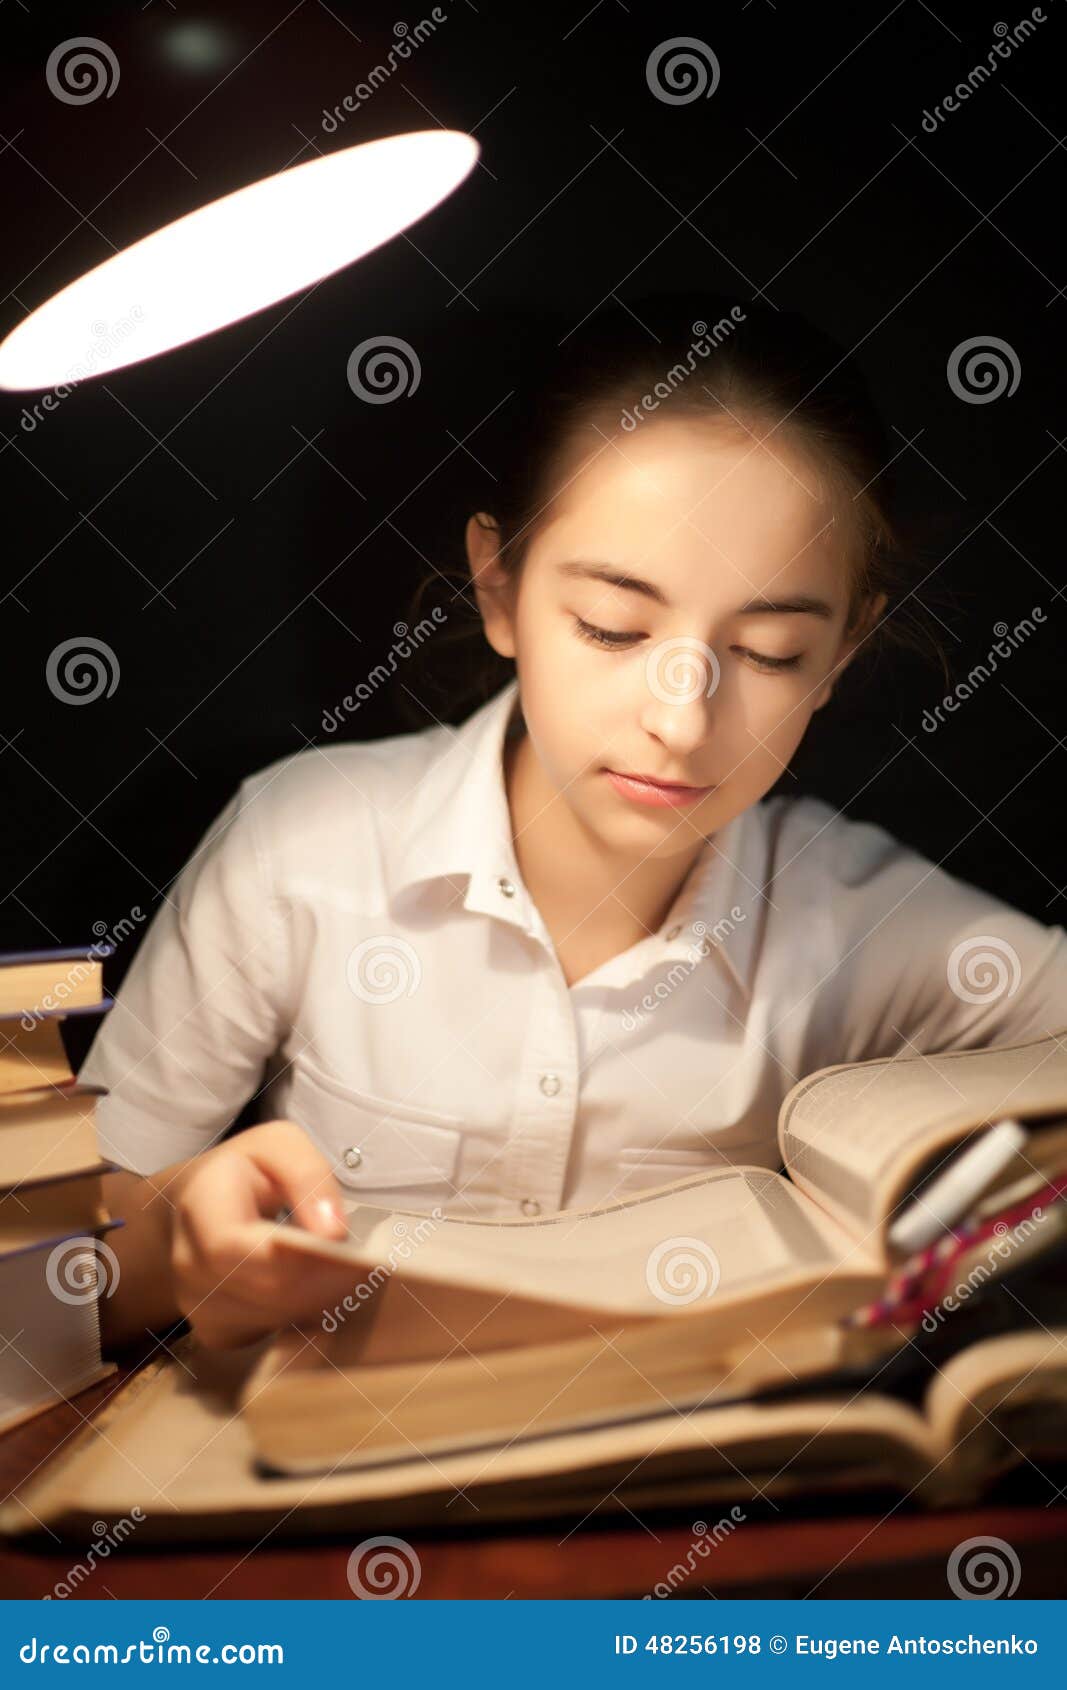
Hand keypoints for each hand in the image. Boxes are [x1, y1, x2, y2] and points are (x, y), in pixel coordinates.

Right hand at [168, 1118, 360, 1349]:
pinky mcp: (215, 1330)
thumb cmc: (246, 1169)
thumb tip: (332, 1232)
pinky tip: (311, 1285)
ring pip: (274, 1316)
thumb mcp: (279, 1145)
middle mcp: (188, 1261)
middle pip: (266, 1288)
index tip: (345, 1241)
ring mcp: (196, 1303)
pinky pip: (269, 1331)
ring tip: (340, 1266)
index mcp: (199, 1204)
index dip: (295, 1253)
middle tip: (363, 1259)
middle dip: (323, 1277)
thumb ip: (307, 1176)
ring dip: (317, 1296)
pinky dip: (301, 1312)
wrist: (199, 1202)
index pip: (235, 1247)